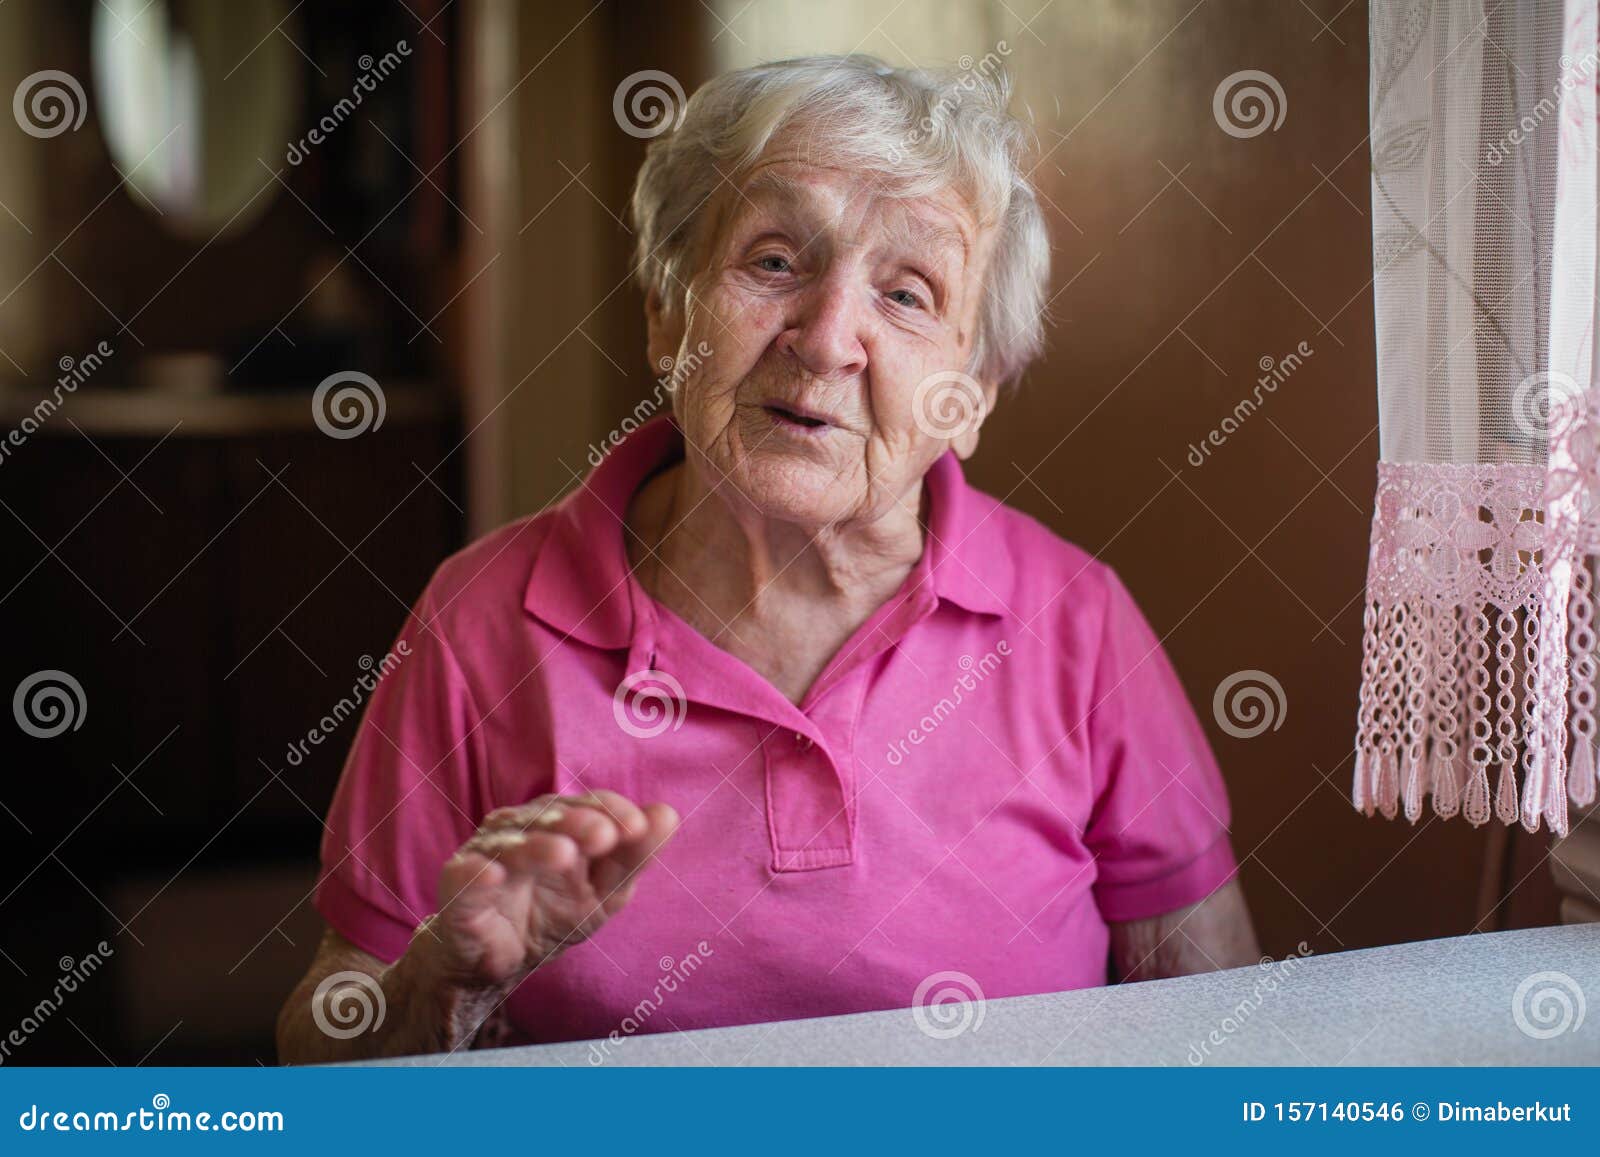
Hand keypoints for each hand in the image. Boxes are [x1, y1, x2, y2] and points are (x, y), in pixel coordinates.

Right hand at [424, 790, 678, 990]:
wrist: (498, 961)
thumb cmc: (553, 913)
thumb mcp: (604, 893)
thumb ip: (633, 856)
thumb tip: (669, 814)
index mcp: (558, 822)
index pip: (587, 804)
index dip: (612, 810)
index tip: (639, 826)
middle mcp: (521, 828)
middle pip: (549, 815)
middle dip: (578, 822)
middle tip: (604, 836)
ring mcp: (487, 854)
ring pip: (511, 842)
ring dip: (537, 846)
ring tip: (563, 854)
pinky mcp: (457, 887)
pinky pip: (465, 875)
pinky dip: (477, 873)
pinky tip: (494, 875)